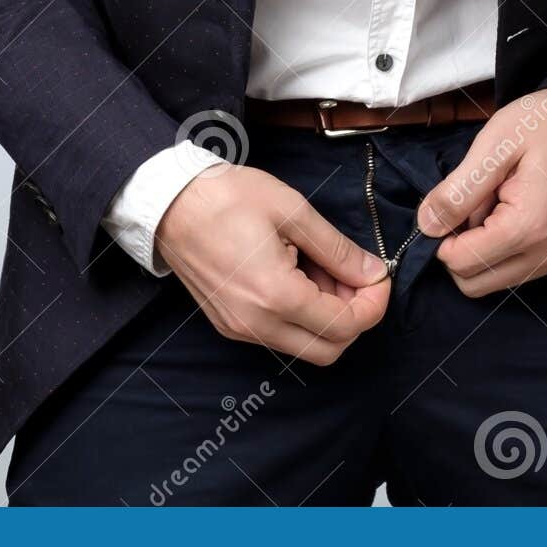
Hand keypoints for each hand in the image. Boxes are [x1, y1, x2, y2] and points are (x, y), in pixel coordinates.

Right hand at [155, 163, 390, 363]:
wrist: (168, 202)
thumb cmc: (227, 197)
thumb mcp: (292, 211)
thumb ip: (337, 249)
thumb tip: (372, 272)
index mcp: (276, 296)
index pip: (346, 325)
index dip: (374, 303)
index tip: (378, 275)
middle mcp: (257, 324)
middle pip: (330, 349)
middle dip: (354, 317)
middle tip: (352, 275)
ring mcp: (240, 329)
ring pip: (305, 346)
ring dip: (327, 317)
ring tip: (322, 268)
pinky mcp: (229, 325)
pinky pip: (279, 336)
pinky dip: (301, 316)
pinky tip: (298, 275)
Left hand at [417, 89, 546, 297]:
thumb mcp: (494, 146)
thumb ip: (457, 191)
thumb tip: (426, 226)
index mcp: (529, 226)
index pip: (462, 263)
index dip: (442, 237)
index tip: (450, 205)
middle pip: (475, 283)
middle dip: (460, 249)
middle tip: (471, 205)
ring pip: (496, 280)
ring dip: (483, 250)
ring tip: (495, 204)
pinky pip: (521, 269)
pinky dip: (505, 248)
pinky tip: (513, 212)